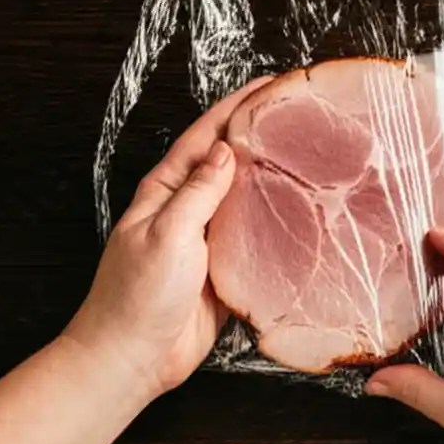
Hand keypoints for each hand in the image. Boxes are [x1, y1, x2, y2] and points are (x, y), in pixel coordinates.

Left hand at [64, 76, 271, 398]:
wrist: (132, 359)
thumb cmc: (136, 296)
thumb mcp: (168, 234)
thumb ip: (198, 191)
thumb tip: (226, 150)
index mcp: (165, 191)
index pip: (206, 136)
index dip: (236, 107)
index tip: (270, 84)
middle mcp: (187, 209)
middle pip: (228, 162)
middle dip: (259, 136)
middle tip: (300, 115)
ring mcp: (207, 240)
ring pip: (246, 199)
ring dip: (272, 179)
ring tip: (310, 157)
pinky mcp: (224, 271)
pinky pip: (255, 240)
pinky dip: (277, 225)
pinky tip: (303, 215)